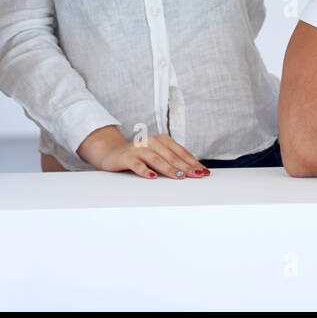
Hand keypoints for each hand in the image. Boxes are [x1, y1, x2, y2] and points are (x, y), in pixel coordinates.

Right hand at [76, 125, 209, 178]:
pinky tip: (153, 177)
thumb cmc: (139, 156)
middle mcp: (152, 141)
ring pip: (157, 159)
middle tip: (197, 176)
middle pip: (172, 156)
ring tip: (179, 177)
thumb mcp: (157, 155)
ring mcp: (139, 148)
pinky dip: (146, 171)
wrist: (112, 153)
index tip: (204, 172)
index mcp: (162, 140)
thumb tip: (193, 171)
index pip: (181, 152)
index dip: (193, 162)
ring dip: (169, 169)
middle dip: (186, 167)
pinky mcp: (127, 157)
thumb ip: (171, 160)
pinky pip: (137, 165)